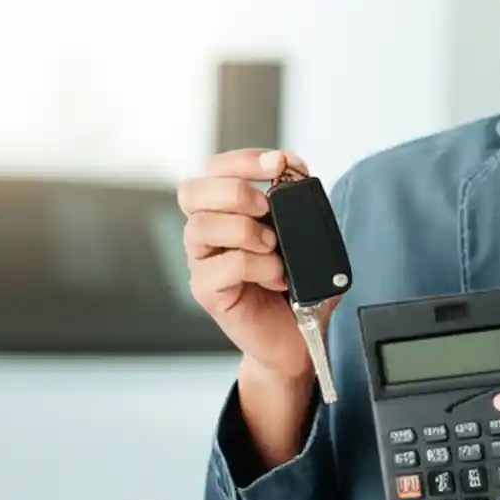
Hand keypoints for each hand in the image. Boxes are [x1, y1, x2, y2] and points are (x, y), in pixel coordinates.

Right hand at [178, 149, 338, 466]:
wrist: (297, 340)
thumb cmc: (298, 287)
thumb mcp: (307, 239)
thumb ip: (301, 205)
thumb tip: (296, 172)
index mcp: (226, 212)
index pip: (215, 169)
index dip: (244, 159)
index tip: (280, 162)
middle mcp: (207, 234)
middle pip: (192, 190)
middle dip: (234, 189)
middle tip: (266, 207)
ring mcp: (203, 263)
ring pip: (203, 226)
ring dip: (247, 231)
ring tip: (274, 249)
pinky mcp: (207, 292)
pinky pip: (224, 265)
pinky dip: (258, 266)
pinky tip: (277, 277)